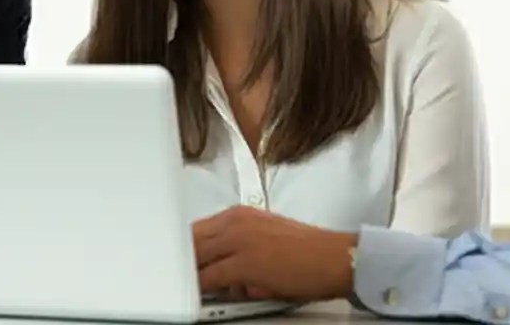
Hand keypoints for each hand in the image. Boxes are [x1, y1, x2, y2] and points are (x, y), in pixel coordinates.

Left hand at [192, 206, 357, 302]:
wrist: (334, 258)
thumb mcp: (265, 236)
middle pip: (191, 240)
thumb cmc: (307, 251)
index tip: (178, 260)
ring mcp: (239, 240)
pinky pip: (209, 277)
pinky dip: (200, 287)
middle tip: (175, 276)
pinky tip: (199, 296)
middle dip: (182, 260)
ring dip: (189, 273)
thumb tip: (218, 268)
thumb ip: (238, 245)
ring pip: (196, 257)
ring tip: (184, 286)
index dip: (185, 247)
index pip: (197, 229)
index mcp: (240, 214)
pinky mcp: (244, 263)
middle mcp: (236, 221)